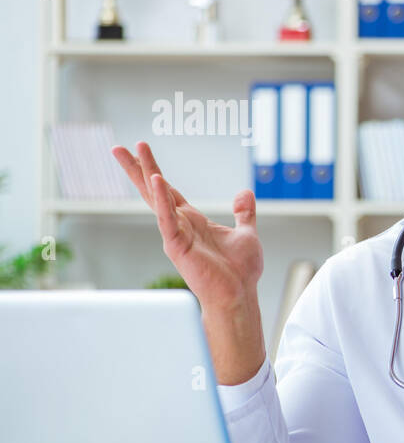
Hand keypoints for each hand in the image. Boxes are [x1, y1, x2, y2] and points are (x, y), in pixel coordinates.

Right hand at [111, 141, 267, 383]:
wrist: (239, 295)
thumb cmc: (240, 271)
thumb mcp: (246, 233)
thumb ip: (243, 213)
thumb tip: (245, 192)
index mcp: (192, 221)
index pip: (168, 190)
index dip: (154, 170)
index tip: (141, 149)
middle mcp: (180, 225)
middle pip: (153, 190)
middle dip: (137, 168)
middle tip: (119, 147)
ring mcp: (176, 235)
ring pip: (156, 199)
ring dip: (145, 175)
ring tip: (131, 153)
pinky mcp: (177, 246)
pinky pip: (167, 218)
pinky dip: (162, 200)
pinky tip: (157, 180)